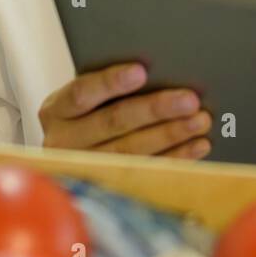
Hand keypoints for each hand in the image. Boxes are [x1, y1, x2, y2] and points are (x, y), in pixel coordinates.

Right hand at [39, 62, 211, 159]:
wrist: (72, 155)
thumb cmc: (88, 114)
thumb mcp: (86, 99)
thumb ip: (108, 87)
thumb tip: (158, 71)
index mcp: (56, 110)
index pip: (82, 93)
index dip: (111, 83)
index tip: (141, 71)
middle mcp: (64, 141)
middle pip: (113, 122)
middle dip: (155, 110)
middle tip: (190, 100)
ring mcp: (85, 167)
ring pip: (132, 151)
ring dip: (171, 135)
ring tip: (199, 121)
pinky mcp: (108, 185)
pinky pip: (147, 172)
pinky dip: (176, 158)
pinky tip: (197, 145)